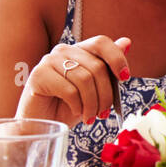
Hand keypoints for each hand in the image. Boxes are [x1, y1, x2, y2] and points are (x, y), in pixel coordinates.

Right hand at [16, 35, 131, 125]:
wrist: (40, 124)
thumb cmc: (67, 106)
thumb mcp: (94, 89)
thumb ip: (108, 68)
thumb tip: (126, 42)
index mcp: (78, 50)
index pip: (101, 42)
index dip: (116, 58)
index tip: (125, 77)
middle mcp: (63, 51)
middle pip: (97, 66)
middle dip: (105, 95)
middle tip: (103, 113)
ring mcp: (49, 61)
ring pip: (85, 79)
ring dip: (92, 104)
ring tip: (90, 117)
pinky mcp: (39, 75)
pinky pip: (69, 90)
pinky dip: (78, 106)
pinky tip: (76, 112)